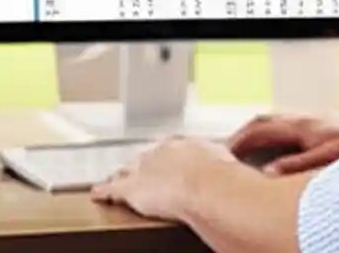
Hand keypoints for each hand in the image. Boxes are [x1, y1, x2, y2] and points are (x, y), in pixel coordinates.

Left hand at [90, 137, 244, 220]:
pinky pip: (113, 189)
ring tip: (118, 179)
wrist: (206, 185)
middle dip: (144, 164)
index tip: (170, 163)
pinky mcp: (132, 189)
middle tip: (143, 172)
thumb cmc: (221, 176)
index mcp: (184, 144)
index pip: (171, 148)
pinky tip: (97, 194)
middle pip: (147, 157)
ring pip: (128, 170)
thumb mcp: (228, 165)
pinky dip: (104, 192)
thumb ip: (227, 166)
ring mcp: (144, 169)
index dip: (168, 158)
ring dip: (123, 175)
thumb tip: (241, 174)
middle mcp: (161, 152)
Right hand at [228, 114, 338, 175]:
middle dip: (246, 136)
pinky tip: (286, 157)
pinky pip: (293, 132)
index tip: (223, 154)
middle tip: (231, 153)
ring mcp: (318, 121)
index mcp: (303, 124)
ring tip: (253, 156)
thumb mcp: (329, 157)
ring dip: (263, 138)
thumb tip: (269, 174)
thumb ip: (298, 165)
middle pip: (266, 122)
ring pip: (280, 125)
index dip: (238, 141)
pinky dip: (281, 142)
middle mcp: (307, 119)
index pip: (259, 127)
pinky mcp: (329, 128)